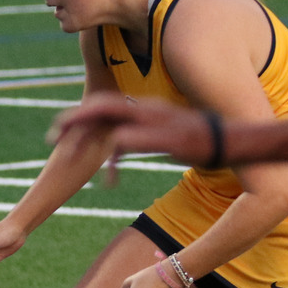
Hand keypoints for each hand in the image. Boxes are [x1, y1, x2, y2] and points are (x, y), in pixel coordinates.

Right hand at [52, 94, 214, 171]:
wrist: (231, 143)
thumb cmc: (204, 144)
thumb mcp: (174, 144)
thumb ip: (143, 140)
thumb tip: (114, 141)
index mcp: (143, 112)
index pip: (101, 108)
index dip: (76, 118)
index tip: (56, 132)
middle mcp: (142, 111)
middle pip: (99, 114)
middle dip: (76, 127)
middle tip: (56, 142)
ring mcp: (148, 121)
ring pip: (109, 128)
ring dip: (91, 144)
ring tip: (75, 161)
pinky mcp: (154, 133)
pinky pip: (124, 142)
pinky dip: (112, 159)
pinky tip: (111, 179)